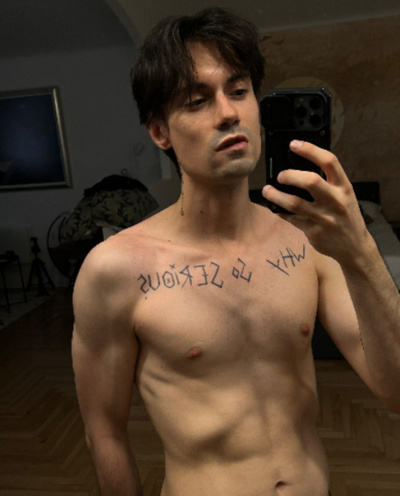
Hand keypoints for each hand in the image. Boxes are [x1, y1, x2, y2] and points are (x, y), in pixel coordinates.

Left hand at [262, 140, 371, 266]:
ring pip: (295, 203)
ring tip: (267, 190)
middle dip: (290, 175)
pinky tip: (275, 207)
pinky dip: (280, 211)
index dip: (310, 150)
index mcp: (344, 187)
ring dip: (276, 195)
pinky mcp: (314, 232)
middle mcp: (336, 201)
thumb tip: (297, 168)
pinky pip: (291, 219)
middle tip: (280, 176)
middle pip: (311, 181)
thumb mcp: (344, 195)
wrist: (354, 246)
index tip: (294, 144)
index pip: (329, 162)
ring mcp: (324, 218)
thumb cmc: (345, 215)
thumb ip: (327, 183)